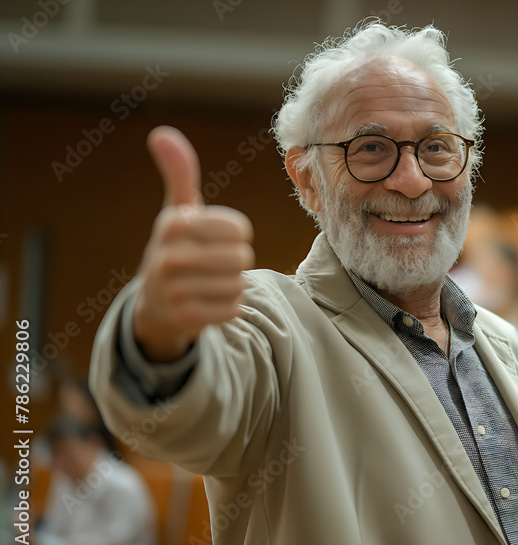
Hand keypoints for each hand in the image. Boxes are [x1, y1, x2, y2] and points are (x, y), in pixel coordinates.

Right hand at [132, 126, 254, 361]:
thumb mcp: (178, 210)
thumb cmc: (177, 248)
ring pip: (238, 284)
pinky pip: (233, 310)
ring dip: (232, 285)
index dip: (237, 235)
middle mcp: (168, 256)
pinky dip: (229, 307)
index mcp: (173, 224)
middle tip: (214, 264)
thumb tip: (161, 133)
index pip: (239, 229)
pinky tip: (209, 302)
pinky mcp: (184, 318)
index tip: (216, 238)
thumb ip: (179, 173)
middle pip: (242, 258)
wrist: (155, 303)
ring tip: (209, 282)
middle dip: (236, 262)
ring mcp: (174, 290)